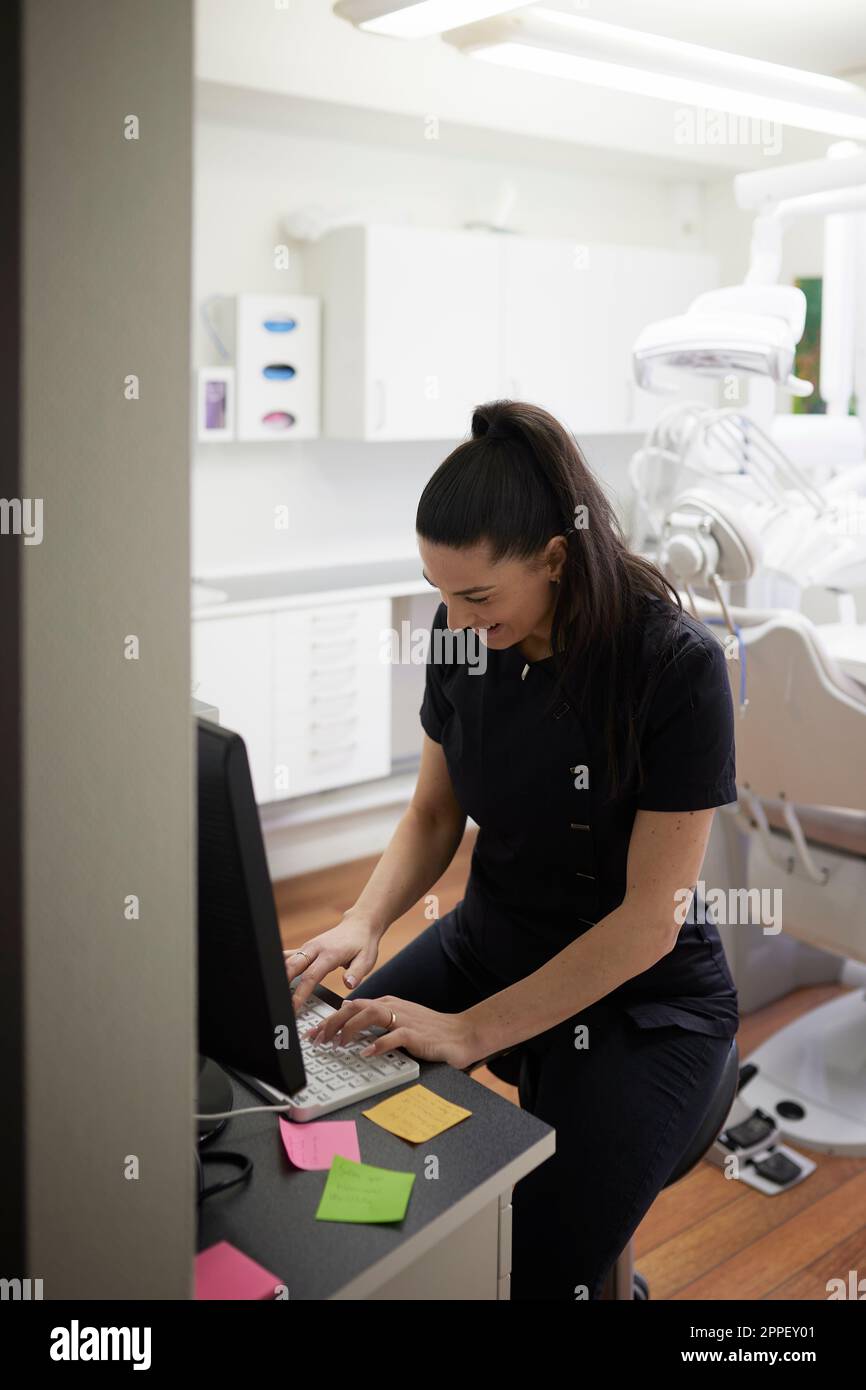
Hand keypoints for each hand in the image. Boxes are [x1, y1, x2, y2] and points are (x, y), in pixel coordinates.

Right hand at [284, 913, 380, 1013]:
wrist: (359, 925)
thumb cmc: (363, 944)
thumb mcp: (367, 959)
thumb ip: (356, 973)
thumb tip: (348, 984)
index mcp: (329, 954)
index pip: (311, 976)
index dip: (300, 993)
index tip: (294, 1006)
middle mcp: (315, 949)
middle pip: (292, 966)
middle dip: (283, 985)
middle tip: (281, 1003)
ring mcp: (308, 947)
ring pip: (287, 961)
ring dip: (280, 976)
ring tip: (277, 993)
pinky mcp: (305, 948)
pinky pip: (288, 956)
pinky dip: (281, 966)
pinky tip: (276, 977)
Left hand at [304, 995, 480, 1070]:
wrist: (461, 1034)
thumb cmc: (430, 1031)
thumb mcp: (399, 1022)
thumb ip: (377, 1021)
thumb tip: (350, 1022)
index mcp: (388, 1004)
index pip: (353, 1007)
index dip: (330, 1019)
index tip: (314, 1032)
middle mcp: (394, 1008)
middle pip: (356, 1008)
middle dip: (333, 1022)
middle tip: (318, 1038)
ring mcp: (405, 1020)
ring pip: (371, 1015)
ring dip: (351, 1029)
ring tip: (338, 1043)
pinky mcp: (416, 1035)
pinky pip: (393, 1037)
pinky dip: (378, 1044)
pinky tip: (366, 1052)